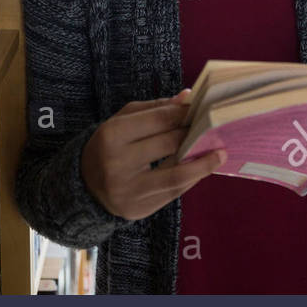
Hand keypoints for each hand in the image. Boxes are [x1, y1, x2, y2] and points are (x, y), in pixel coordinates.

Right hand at [80, 89, 226, 219]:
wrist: (85, 186)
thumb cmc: (108, 146)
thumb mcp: (122, 121)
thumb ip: (154, 109)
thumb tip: (187, 97)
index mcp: (112, 135)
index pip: (158, 120)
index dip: (184, 114)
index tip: (202, 108)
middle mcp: (118, 164)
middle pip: (169, 145)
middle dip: (194, 134)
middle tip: (214, 127)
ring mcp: (129, 191)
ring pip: (176, 176)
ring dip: (202, 164)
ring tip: (220, 153)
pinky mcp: (140, 210)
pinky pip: (173, 193)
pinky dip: (191, 179)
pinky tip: (202, 168)